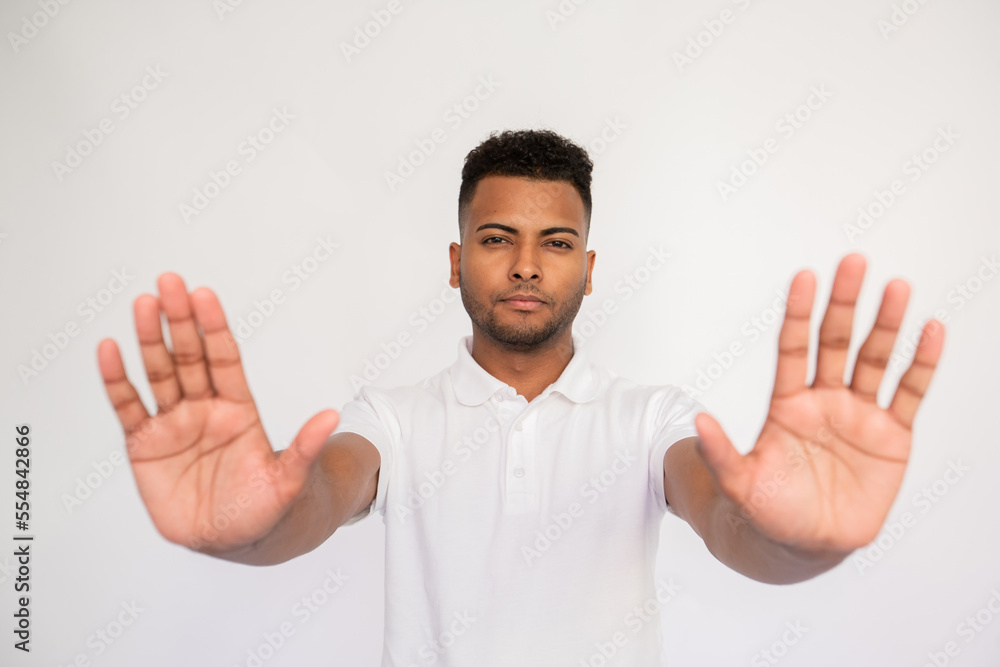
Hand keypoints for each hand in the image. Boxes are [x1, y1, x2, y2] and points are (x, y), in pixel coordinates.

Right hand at [97, 273, 338, 552]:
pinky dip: (118, 380)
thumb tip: (333, 417)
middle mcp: (205, 408)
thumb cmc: (265, 507)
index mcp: (239, 409)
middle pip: (189, 357)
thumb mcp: (289, 480)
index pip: (224, 359)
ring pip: (159, 374)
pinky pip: (129, 407)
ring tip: (143, 304)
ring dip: (149, 340)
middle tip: (169, 283)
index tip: (204, 295)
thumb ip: (304, 448)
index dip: (214, 328)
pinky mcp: (145, 446)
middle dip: (180, 320)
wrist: (236, 541)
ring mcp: (174, 424)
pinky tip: (109, 349)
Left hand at [693, 253, 944, 553]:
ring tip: (897, 286)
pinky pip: (910, 394)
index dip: (800, 314)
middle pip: (836, 342)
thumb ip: (721, 453)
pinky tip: (930, 330)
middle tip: (854, 262)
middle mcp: (825, 399)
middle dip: (845, 303)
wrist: (806, 544)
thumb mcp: (739, 483)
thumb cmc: (768, 509)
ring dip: (887, 324)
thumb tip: (696, 423)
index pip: (795, 348)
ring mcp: (860, 415)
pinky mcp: (892, 437)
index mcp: (788, 403)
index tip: (805, 276)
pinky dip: (922, 364)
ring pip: (876, 359)